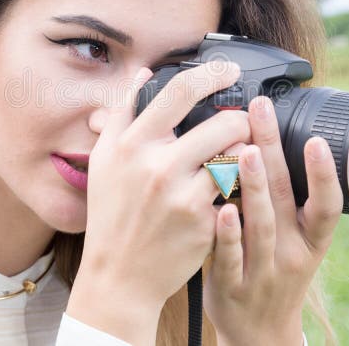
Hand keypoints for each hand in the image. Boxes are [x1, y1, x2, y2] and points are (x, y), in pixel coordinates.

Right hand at [68, 61, 251, 344]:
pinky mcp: (202, 220)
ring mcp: (181, 194)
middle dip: (240, 120)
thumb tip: (142, 74)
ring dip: (244, 151)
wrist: (119, 277)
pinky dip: (239, 184)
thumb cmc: (112, 215)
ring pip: (235, 155)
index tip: (229, 71)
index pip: (178, 91)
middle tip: (241, 124)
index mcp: (129, 144)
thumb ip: (123, 115)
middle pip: (221, 122)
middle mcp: (154, 165)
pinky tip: (233, 187)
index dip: (211, 74)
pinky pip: (235, 189)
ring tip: (239, 155)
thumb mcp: (104, 161)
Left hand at [204, 96, 342, 345]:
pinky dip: (227, 233)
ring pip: (260, 225)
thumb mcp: (295, 241)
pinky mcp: (232, 285)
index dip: (325, 175)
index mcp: (312, 239)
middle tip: (261, 110)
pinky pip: (229, 256)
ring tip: (244, 151)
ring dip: (254, 186)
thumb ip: (284, 198)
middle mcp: (292, 253)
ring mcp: (262, 270)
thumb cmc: (275, 272)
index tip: (317, 138)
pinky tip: (221, 208)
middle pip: (286, 198)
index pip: (327, 206)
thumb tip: (266, 137)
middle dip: (274, 150)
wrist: (259, 332)